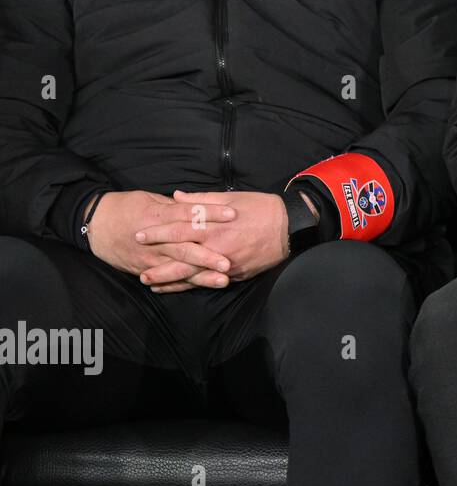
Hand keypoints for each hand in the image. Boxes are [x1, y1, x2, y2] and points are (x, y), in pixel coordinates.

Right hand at [86, 190, 235, 290]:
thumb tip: (201, 205)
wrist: (94, 225)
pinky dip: (183, 285)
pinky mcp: (144, 269)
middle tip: (230, 262)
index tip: (233, 215)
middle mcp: (155, 239)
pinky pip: (166, 279)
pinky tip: (201, 288)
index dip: (212, 214)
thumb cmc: (126, 207)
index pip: (190, 214)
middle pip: (186, 247)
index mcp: (159, 216)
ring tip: (223, 280)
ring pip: (179, 268)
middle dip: (209, 256)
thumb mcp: (152, 200)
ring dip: (201, 276)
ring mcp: (149, 257)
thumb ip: (177, 206)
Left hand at [129, 190, 290, 290]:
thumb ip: (200, 200)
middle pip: (180, 259)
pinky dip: (193, 286)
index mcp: (212, 226)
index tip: (139, 236)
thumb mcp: (230, 197)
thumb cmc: (260, 208)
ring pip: (193, 275)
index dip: (157, 234)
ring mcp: (226, 263)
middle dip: (158, 267)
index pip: (177, 231)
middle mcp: (216, 247)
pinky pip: (210, 282)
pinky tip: (180, 288)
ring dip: (171, 281)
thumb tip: (175, 197)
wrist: (289, 226)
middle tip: (139, 272)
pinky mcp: (236, 273)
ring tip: (152, 284)